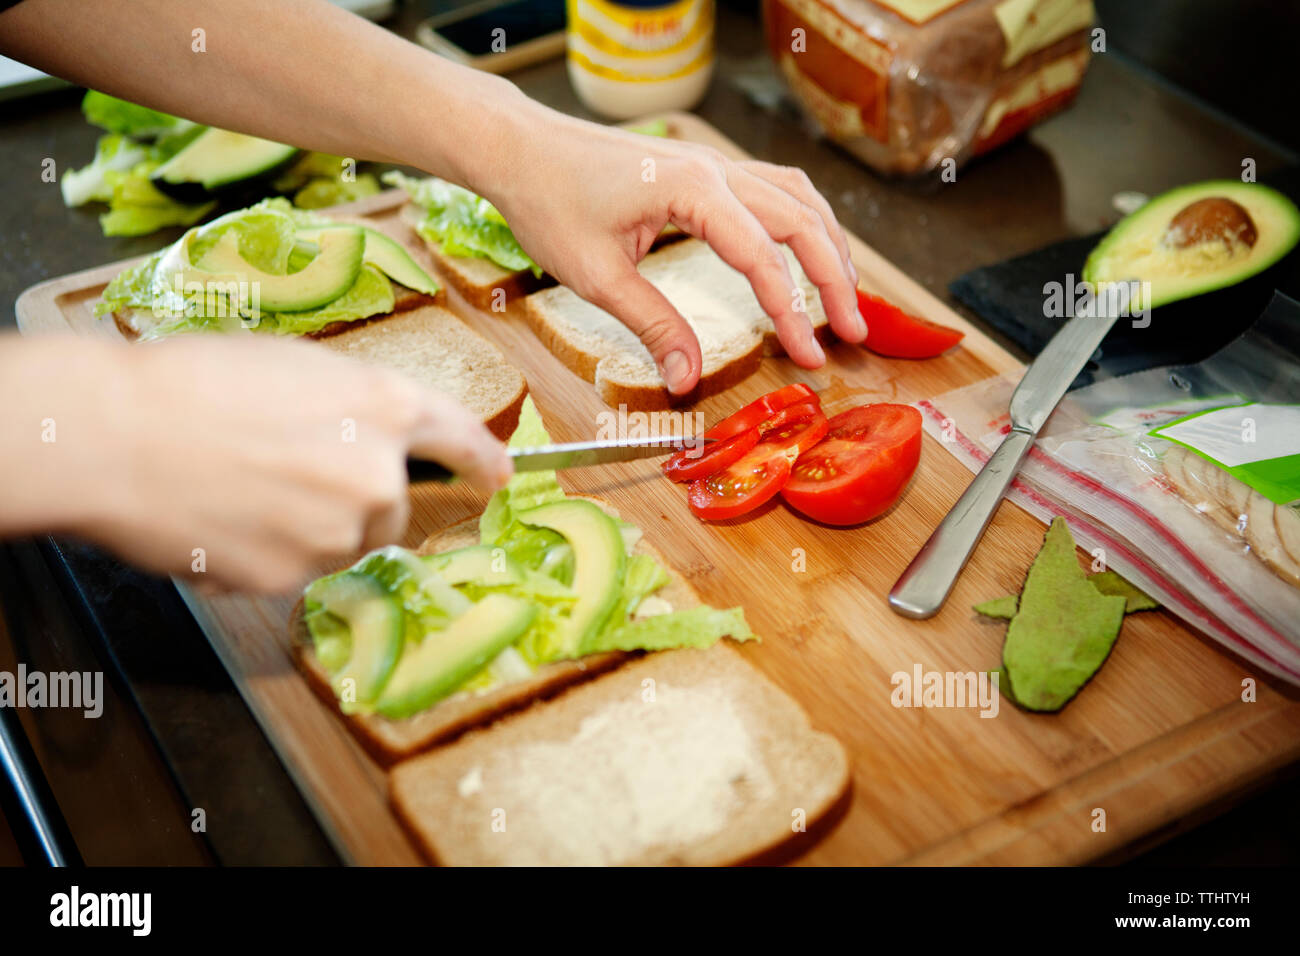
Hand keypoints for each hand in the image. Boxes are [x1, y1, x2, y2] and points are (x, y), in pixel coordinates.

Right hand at [2, 336, 509, 592]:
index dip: (485, 460)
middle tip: (287, 475)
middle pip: (392, 508)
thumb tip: (371, 436)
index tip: (500, 477)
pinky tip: (222, 521)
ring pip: (342, 544)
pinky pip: (292, 572)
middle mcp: (378, 475)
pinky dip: (263, 556)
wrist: (117, 435)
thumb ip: (353, 405)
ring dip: (308, 529)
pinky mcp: (292, 577)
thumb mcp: (296, 367)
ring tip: (243, 491)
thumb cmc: (194, 382)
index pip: (462, 439)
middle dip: (355, 501)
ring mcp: (338, 533)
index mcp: (385, 406)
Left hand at [475, 105, 865, 394]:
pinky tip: (809, 250)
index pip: (763, 258)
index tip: (810, 357)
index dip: (792, 313)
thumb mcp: (596, 276)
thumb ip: (651, 326)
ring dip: (828, 245)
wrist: (522, 148)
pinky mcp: (705, 168)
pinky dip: (804, 221)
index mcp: (692, 190)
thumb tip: (687, 380)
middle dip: (834, 279)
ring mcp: (713, 163)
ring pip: (798, 197)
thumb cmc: (550, 202)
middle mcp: (715, 169)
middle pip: (801, 221)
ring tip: (845, 296)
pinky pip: (776, 188)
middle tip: (852, 334)